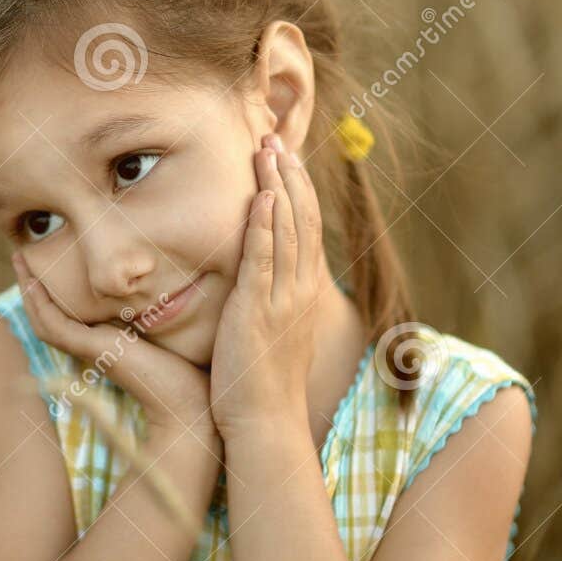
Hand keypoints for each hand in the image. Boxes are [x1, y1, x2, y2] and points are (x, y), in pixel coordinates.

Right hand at [11, 251, 213, 437]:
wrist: (191, 399)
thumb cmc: (187, 367)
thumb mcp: (164, 327)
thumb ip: (153, 309)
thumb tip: (163, 282)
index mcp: (104, 342)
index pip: (65, 316)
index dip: (49, 291)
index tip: (43, 261)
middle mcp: (91, 347)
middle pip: (46, 316)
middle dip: (31, 285)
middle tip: (20, 256)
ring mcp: (90, 350)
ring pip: (44, 320)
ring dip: (28, 291)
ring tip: (20, 261)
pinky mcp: (95, 351)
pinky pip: (56, 327)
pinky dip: (41, 305)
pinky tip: (34, 284)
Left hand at [208, 133, 322, 438]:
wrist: (263, 422)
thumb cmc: (259, 383)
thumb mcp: (270, 331)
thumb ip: (266, 299)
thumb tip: (256, 281)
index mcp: (303, 292)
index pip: (306, 228)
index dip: (297, 190)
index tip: (285, 156)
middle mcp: (299, 290)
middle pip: (301, 219)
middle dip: (288, 176)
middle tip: (274, 138)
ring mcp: (282, 299)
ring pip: (286, 232)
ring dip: (277, 188)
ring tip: (268, 151)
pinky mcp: (258, 311)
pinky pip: (264, 261)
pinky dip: (264, 227)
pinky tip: (260, 198)